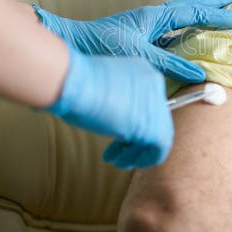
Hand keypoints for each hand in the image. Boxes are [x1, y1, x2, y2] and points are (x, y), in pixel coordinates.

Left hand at [32, 0, 231, 82]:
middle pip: (190, 7)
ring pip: (180, 20)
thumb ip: (169, 63)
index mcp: (153, 17)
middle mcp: (150, 19)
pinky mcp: (136, 43)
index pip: (194, 12)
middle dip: (214, 2)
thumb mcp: (138, 55)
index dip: (220, 15)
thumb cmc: (98, 49)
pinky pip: (169, 36)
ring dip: (200, 16)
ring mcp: (143, 30)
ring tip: (217, 13)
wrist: (66, 50)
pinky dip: (184, 36)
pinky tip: (188, 43)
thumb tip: (200, 74)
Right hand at [46, 46, 173, 168]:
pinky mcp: (154, 126)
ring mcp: (156, 105)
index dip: (133, 121)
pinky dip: (144, 159)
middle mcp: (154, 84)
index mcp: (142, 70)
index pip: (147, 102)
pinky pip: (159, 148)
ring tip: (118, 161)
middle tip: (117, 151)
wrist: (72, 82)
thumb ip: (117, 99)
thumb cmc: (75, 83)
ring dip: (137, 151)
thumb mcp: (102, 87)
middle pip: (154, 118)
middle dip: (135, 139)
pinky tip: (122, 162)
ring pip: (158, 134)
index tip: (119, 133)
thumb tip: (119, 119)